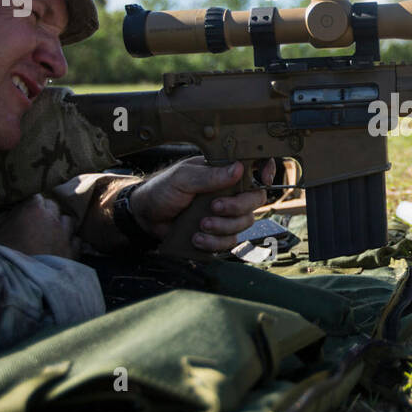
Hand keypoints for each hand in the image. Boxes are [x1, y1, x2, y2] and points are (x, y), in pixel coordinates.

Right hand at [0, 194, 81, 259]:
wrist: (20, 282)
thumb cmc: (1, 256)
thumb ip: (0, 222)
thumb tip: (0, 218)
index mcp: (32, 209)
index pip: (35, 196)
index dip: (30, 203)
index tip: (24, 210)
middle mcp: (52, 219)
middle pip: (53, 206)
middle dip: (45, 211)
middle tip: (35, 221)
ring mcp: (64, 235)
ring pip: (68, 220)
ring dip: (60, 223)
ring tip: (51, 232)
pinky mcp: (72, 252)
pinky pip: (77, 239)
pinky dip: (70, 240)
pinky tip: (62, 246)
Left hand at [129, 157, 276, 251]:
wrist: (146, 217)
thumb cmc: (162, 190)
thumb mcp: (183, 178)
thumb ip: (211, 175)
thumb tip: (239, 169)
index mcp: (223, 172)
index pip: (253, 168)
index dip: (265, 172)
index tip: (263, 178)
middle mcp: (229, 191)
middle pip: (255, 200)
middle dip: (237, 208)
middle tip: (214, 208)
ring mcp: (225, 213)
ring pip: (245, 223)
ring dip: (223, 227)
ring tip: (200, 225)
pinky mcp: (218, 233)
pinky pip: (230, 241)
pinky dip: (214, 243)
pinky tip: (196, 238)